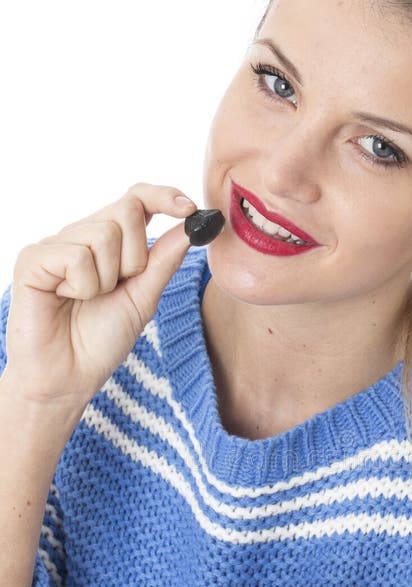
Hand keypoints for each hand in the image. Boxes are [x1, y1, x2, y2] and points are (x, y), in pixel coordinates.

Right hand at [5, 183, 195, 412]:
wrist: (69, 376)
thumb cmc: (100, 341)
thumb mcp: (143, 298)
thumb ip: (163, 261)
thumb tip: (191, 226)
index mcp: (109, 242)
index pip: (137, 199)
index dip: (163, 196)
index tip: (189, 209)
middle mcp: (82, 235)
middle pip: (126, 210)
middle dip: (135, 256)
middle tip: (115, 288)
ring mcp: (56, 245)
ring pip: (103, 234)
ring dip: (106, 278)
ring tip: (87, 300)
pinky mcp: (32, 259)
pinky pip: (76, 256)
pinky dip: (81, 286)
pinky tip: (65, 300)